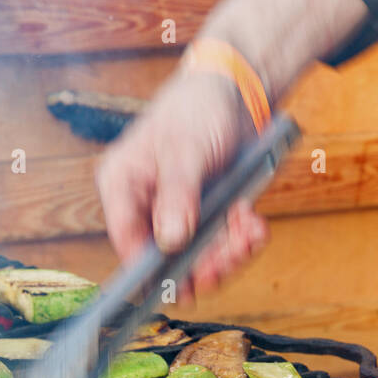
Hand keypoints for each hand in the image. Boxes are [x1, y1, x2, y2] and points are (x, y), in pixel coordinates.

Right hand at [96, 70, 269, 294]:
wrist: (238, 91)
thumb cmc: (199, 107)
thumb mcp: (186, 148)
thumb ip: (177, 195)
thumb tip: (170, 242)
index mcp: (123, 185)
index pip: (126, 237)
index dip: (147, 268)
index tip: (175, 287)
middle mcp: (146, 206)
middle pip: (164, 258)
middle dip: (199, 265)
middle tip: (227, 261)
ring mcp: (178, 214)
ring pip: (197, 259)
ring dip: (227, 255)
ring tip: (249, 235)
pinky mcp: (208, 216)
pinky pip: (222, 245)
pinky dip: (242, 241)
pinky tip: (254, 224)